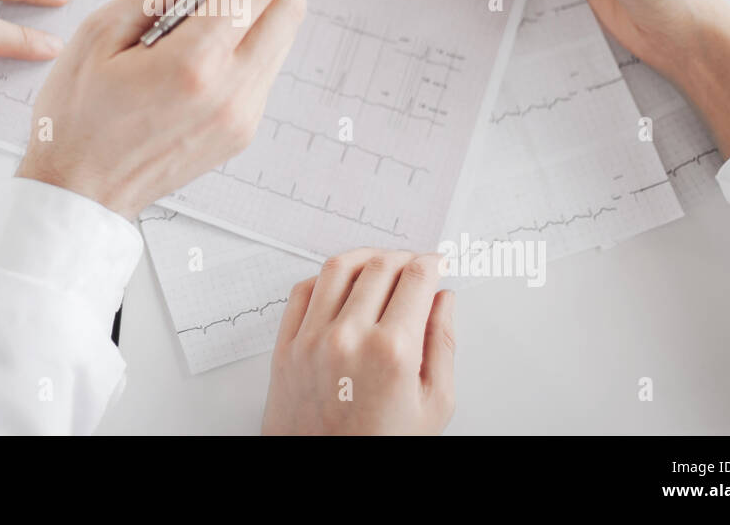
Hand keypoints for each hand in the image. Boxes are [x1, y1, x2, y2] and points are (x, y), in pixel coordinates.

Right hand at [15, 0, 312, 219]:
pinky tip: (220, 24)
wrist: (80, 195)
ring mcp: (243, 116)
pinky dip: (256, 31)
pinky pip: (265, 66)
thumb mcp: (101, 34)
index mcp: (194, 65)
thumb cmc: (75, 118)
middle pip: (288, 9)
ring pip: (282, 38)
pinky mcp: (243, 130)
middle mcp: (231, 93)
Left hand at [262, 250, 454, 435]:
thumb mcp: (432, 405)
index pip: (416, 278)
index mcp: (392, 351)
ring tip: (379, 264)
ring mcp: (311, 338)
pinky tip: (340, 283)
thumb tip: (444, 299)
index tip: (437, 264)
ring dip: (365, 257)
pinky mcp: (285, 345)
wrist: (325, 472)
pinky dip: (324, 276)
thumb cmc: (380, 446)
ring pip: (338, 268)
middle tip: (414, 266)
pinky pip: (302, 290)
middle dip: (403, 258)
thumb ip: (442, 344)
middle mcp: (349, 337)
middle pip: (380, 266)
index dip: (432, 263)